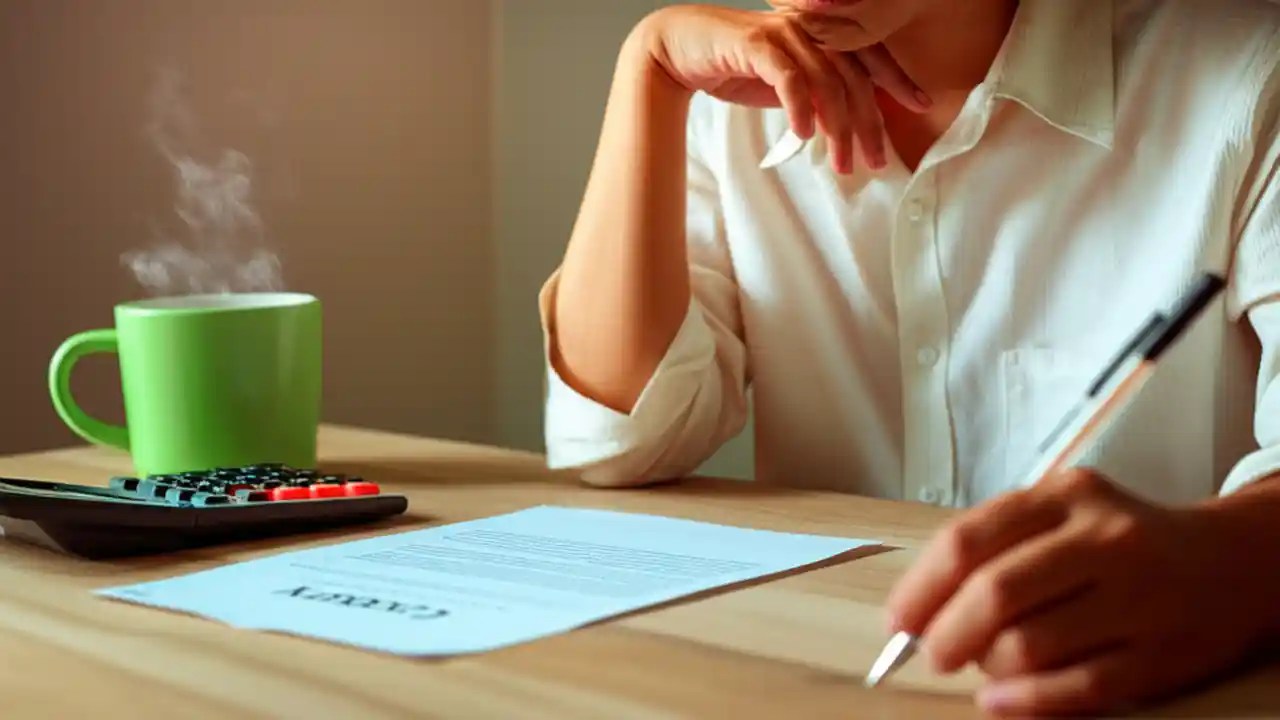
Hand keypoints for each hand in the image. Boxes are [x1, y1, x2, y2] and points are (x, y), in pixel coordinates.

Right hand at [635, 5, 930, 172]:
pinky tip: (805, 136)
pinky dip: (801, 108)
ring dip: (837, 130)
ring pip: (827, 83)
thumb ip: (816, 94)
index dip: (898, 80)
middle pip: (854, 78)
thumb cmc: (732, 67)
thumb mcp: (784, 83)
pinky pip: (789, 79)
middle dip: (868, 125)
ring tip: (841, 164)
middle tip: (875, 162)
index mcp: (821, 33)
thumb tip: (845, 124)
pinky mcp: (756, 45)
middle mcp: (809, 28)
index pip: (869, 57)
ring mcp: (784, 34)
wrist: (679, 51)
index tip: (922, 105)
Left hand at [886, 469, 1268, 716]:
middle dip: (946, 634)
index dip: (921, 588)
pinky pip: (1077, 687)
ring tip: (984, 667)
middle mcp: (1103, 538)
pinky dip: (1025, 701)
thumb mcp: (1060, 514)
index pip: (967, 540)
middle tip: (934, 654)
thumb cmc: (1117, 540)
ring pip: (1030, 644)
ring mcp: (1137, 596)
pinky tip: (1000, 701)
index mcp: (1064, 495)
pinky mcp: (1160, 654)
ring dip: (988, 667)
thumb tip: (919, 609)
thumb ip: (994, 546)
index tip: (899, 621)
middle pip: (995, 593)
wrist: (1230, 562)